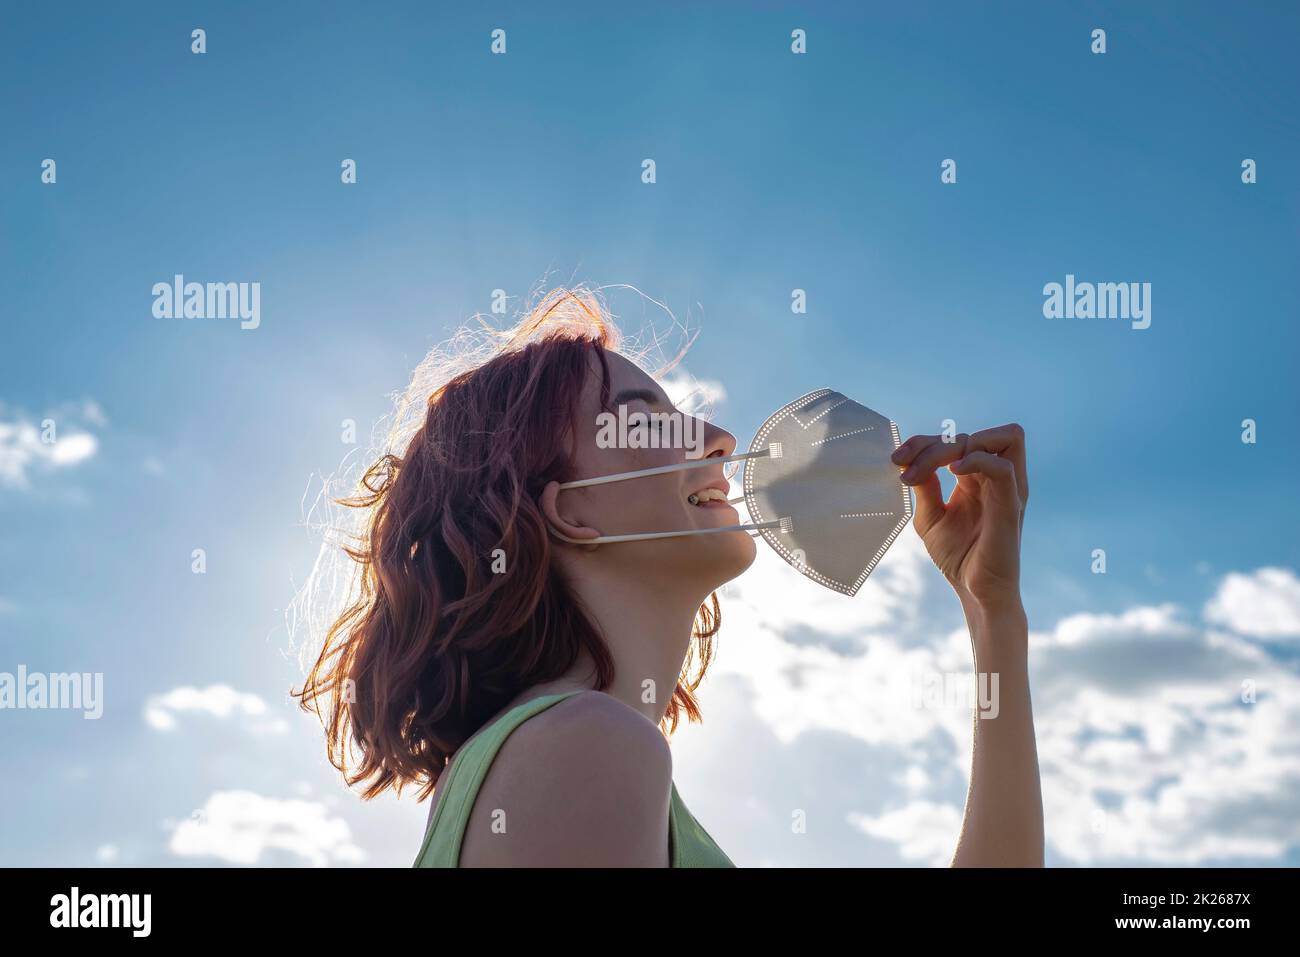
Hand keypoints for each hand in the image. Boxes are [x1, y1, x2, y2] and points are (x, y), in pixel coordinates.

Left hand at [891, 424, 1027, 613]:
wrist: (975, 592)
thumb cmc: (957, 556)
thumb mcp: (930, 517)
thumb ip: (925, 486)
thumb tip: (910, 459)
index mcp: (976, 478)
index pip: (956, 439)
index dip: (923, 443)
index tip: (896, 461)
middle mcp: (996, 478)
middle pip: (976, 434)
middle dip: (935, 442)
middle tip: (905, 466)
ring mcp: (1008, 489)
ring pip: (1003, 437)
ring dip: (959, 445)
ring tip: (929, 469)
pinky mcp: (1013, 505)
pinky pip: (1003, 467)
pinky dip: (976, 460)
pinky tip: (951, 473)